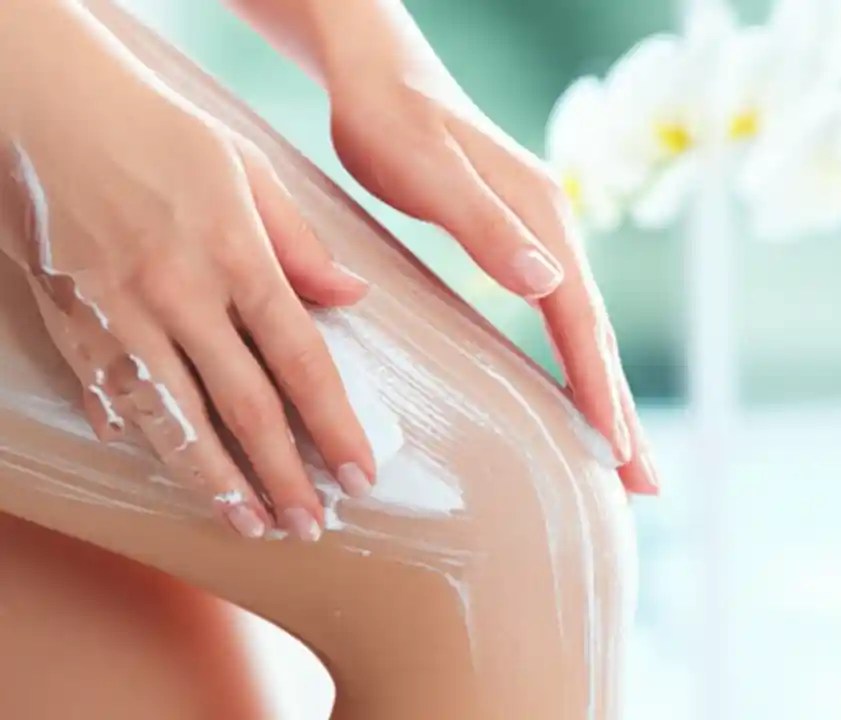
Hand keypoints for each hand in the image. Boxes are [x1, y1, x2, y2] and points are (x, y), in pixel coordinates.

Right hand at [0, 4, 375, 538]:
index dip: (334, 426)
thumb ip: (302, 244)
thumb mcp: (248, 171)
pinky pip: (109, 396)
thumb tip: (354, 299)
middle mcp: (181, 295)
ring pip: (177, 420)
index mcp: (238, 256)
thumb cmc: (158, 130)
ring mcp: (120, 314)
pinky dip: (139, 438)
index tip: (361, 478)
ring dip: (217, 482)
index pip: (302, 361)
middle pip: (246, 407)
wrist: (43, 104)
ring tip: (250, 525)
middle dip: (284, 477)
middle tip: (311, 528)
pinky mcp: (71, 321)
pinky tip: (169, 474)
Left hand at [327, 70, 659, 493]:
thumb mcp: (428, 170)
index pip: (581, 320)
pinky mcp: (521, 242)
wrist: (381, 71)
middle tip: (648, 485)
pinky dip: (578, 363)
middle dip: (622, 412)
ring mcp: (544, 236)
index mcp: (542, 219)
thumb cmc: (392, 119)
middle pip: (599, 335)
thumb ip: (485, 227)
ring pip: (586, 331)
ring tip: (626, 456)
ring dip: (607, 396)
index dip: (598, 390)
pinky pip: (563, 319)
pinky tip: (577, 389)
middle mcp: (555, 230)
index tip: (619, 452)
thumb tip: (549, 283)